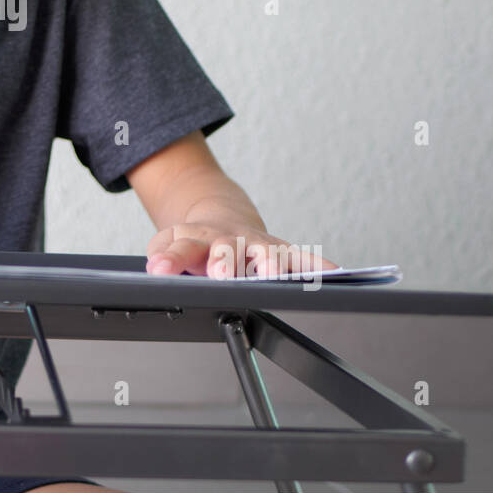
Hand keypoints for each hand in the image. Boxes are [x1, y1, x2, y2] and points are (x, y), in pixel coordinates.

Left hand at [145, 218, 338, 278]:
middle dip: (225, 261)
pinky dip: (318, 265)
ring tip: (272, 274)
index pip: (182, 249)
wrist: (221, 217)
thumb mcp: (168, 244)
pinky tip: (335, 273)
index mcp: (196, 238)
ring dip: (269, 264)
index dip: (172, 259)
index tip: (161, 270)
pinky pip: (303, 258)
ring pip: (265, 253)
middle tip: (221, 275)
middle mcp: (228, 239)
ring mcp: (255, 245)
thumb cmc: (197, 241)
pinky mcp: (280, 250)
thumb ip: (161, 254)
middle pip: (227, 249)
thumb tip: (157, 264)